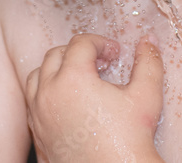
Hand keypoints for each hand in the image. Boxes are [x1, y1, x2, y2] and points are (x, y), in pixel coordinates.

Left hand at [25, 34, 164, 162]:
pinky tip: (70, 103)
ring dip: (57, 70)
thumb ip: (148, 62)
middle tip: (101, 64)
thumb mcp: (146, 96)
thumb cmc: (129, 140)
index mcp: (72, 78)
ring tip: (81, 79)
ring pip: (37, 77)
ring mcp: (38, 115)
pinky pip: (33, 103)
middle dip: (79, 53)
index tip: (116, 54)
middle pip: (55, 55)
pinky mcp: (37, 134)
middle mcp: (48, 93)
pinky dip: (48, 94)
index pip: (81, 43)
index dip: (101, 43)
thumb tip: (148, 40)